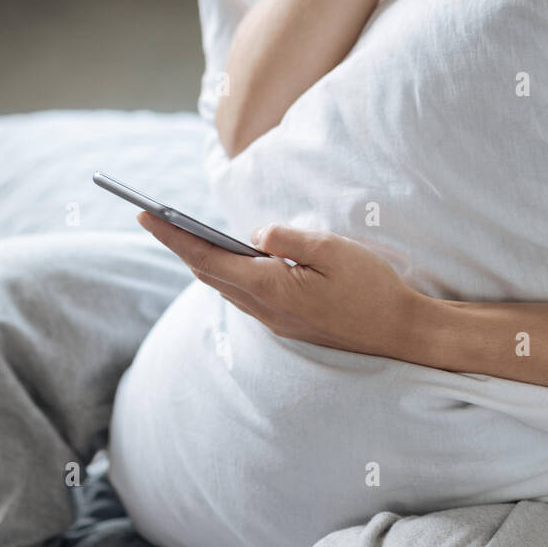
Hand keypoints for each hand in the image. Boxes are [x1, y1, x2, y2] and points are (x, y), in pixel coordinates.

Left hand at [137, 212, 424, 357]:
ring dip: (198, 261)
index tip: (146, 213)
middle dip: (177, 244)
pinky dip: (224, 274)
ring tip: (179, 234)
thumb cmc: (373, 287)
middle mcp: (266, 308)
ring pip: (225, 287)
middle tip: (151, 216)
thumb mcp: (334, 250)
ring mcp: (276, 320)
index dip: (174, 235)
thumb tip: (255, 234)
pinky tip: (225, 260)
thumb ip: (291, 239)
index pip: (208, 257)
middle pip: (209, 273)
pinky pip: (244, 296)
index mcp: (273, 286)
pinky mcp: (288, 324)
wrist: (401, 332)